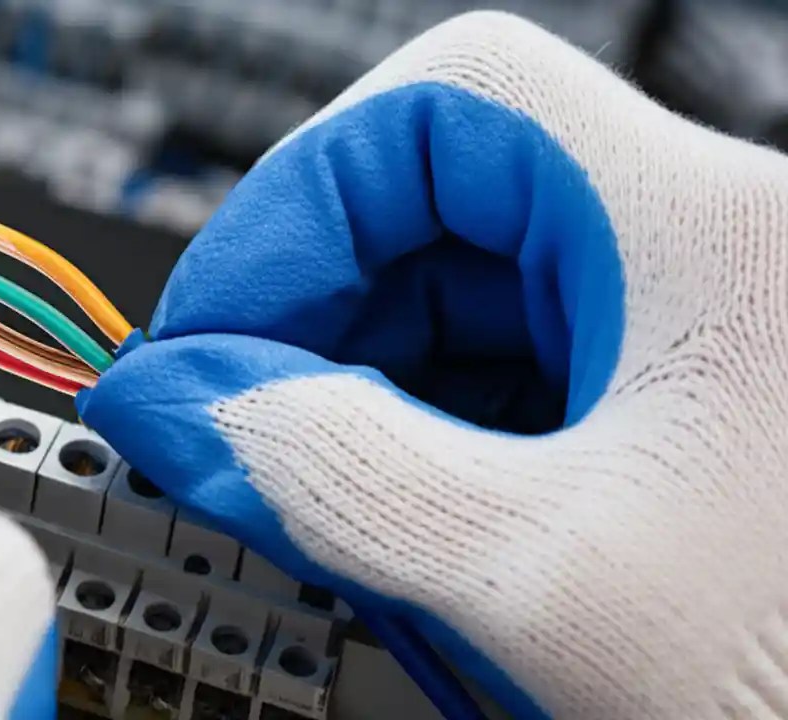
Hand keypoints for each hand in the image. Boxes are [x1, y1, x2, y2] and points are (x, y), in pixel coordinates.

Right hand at [80, 11, 787, 719]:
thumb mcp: (545, 579)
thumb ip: (332, 476)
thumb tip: (175, 400)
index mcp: (714, 238)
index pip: (456, 104)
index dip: (301, 200)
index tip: (209, 327)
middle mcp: (711, 258)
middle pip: (446, 205)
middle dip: (312, 313)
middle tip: (225, 422)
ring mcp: (692, 335)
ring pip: (466, 300)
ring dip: (355, 387)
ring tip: (303, 495)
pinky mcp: (669, 410)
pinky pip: (506, 380)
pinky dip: (419, 436)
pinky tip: (386, 517)